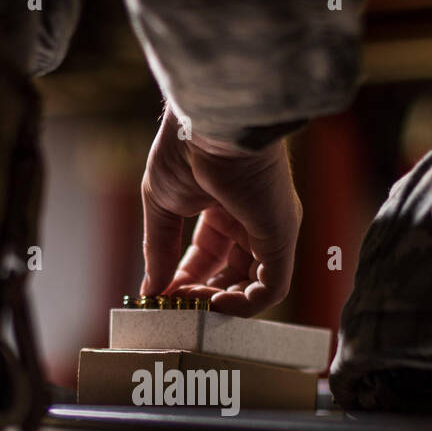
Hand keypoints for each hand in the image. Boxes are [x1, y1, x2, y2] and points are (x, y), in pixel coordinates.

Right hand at [139, 108, 301, 316]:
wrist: (208, 124)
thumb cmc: (184, 149)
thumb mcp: (160, 204)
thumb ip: (158, 249)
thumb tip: (150, 290)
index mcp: (225, 204)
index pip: (210, 255)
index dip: (185, 278)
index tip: (162, 294)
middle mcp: (253, 218)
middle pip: (233, 273)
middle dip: (202, 294)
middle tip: (175, 305)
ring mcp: (271, 228)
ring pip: (254, 286)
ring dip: (221, 305)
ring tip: (191, 305)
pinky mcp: (281, 238)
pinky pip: (271, 289)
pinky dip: (244, 306)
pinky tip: (215, 304)